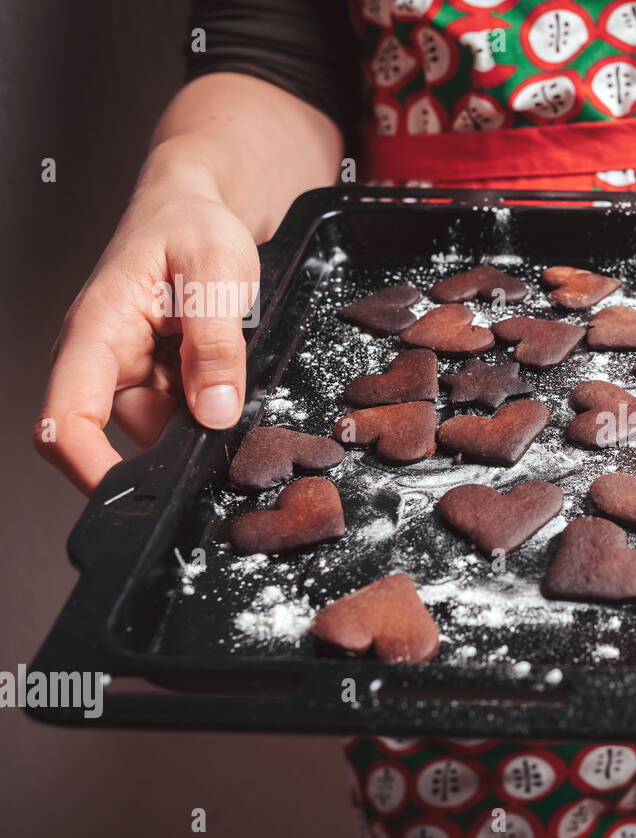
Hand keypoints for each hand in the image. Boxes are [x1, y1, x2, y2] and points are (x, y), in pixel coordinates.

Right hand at [35, 154, 258, 493]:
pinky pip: (186, 413)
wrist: (202, 203)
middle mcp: (105, 361)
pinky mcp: (160, 378)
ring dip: (203, 416)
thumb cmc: (193, 223)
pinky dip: (213, 402)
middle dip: (179, 440)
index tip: (132, 498)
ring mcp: (133, 373)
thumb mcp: (215, 274)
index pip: (66, 421)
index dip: (90, 470)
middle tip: (226, 400)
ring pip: (166, 430)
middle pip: (128, 439)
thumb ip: (216, 345)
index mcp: (95, 334)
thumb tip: (216, 412)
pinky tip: (228, 368)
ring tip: (230, 360)